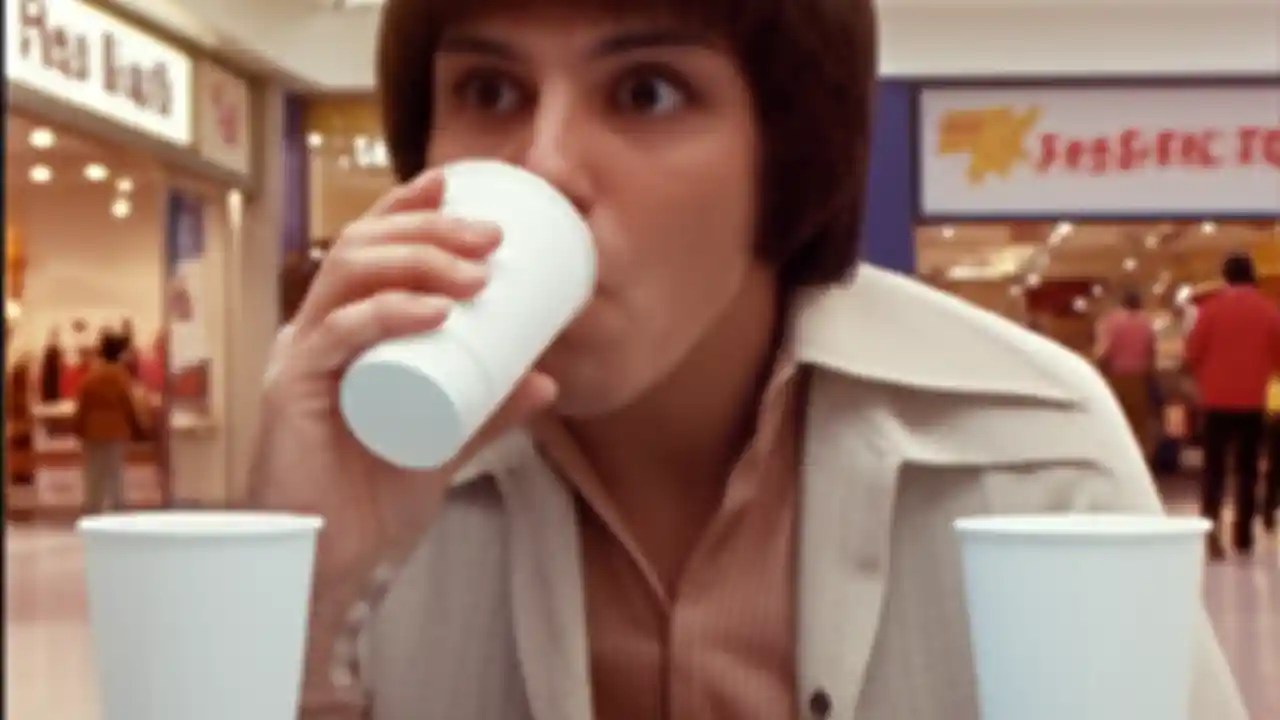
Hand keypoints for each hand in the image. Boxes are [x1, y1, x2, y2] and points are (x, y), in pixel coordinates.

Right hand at [246, 170, 557, 688]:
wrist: (334, 562)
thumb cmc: (374, 497)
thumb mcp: (447, 442)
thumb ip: (490, 411)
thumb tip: (547, 379)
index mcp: (342, 331)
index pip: (367, 248)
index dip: (406, 207)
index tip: (455, 183)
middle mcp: (314, 331)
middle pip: (361, 249)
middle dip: (428, 229)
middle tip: (491, 236)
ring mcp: (299, 357)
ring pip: (348, 277)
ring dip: (417, 261)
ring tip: (477, 269)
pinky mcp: (292, 389)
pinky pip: (338, 335)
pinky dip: (388, 314)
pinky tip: (434, 310)